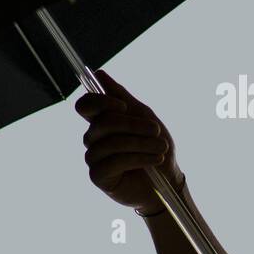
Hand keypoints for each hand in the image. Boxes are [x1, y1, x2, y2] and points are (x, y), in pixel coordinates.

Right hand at [74, 68, 182, 212]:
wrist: (167, 180)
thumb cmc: (155, 147)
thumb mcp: (144, 117)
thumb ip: (122, 97)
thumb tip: (98, 73)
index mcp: (102, 121)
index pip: (85, 105)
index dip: (100, 102)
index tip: (123, 106)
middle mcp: (93, 139)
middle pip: (102, 123)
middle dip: (133, 125)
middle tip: (156, 130)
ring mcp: (94, 158)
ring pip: (110, 143)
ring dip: (141, 143)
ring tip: (161, 148)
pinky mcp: (98, 177)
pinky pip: (113, 162)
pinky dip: (138, 158)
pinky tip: (154, 160)